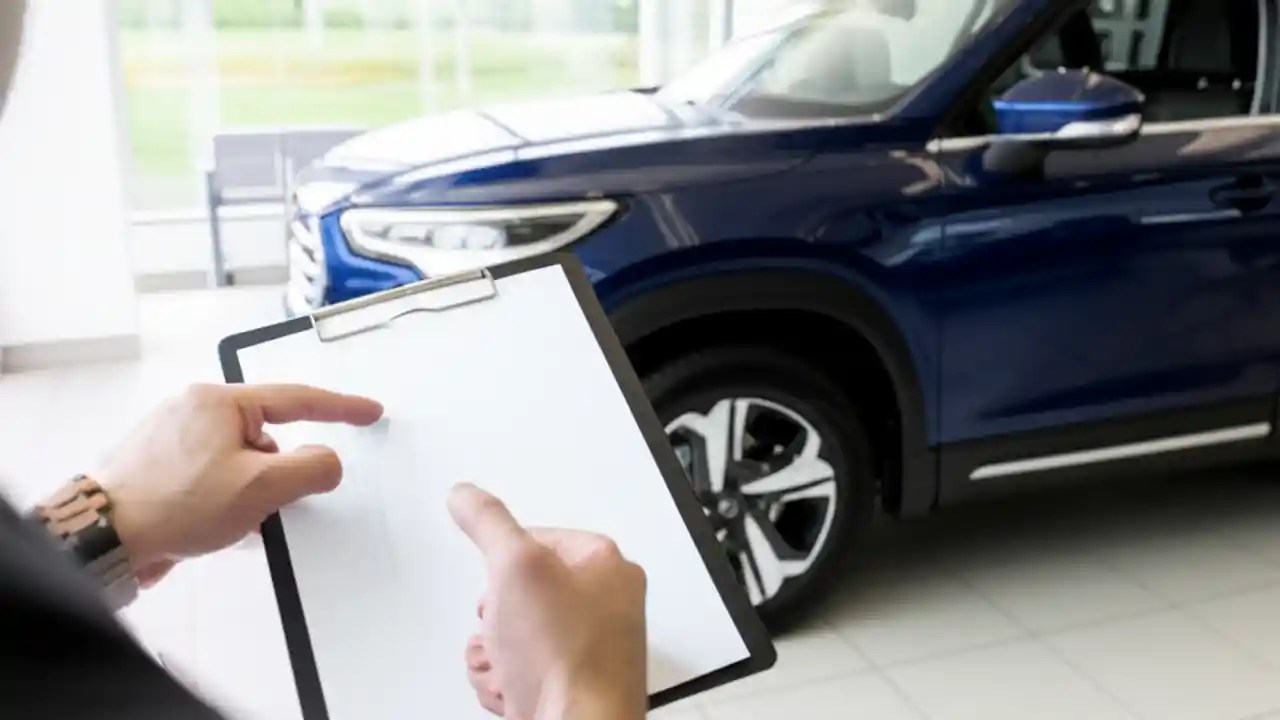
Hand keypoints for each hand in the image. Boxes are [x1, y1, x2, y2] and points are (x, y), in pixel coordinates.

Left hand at [97, 384, 382, 579]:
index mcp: (218, 401)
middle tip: (268, 502)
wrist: (104, 537)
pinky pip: (215, 476)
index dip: (340, 408)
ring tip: (228, 520)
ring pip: (241, 461)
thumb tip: (326, 462)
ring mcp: (174, 438)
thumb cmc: (174, 506)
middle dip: (276, 474)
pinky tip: (215, 525)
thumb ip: (310, 468)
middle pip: (267, 437)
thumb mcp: (261, 487)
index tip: (369, 412)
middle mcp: (193, 410)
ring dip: (249, 492)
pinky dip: (226, 500)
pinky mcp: (161, 466)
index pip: (297, 399)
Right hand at [449, 484, 647, 719]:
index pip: (538, 538)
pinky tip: (514, 689)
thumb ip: (488, 523)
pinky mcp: (568, 683)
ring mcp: (586, 648)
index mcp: (607, 566)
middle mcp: (604, 606)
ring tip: (510, 666)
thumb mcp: (516, 567)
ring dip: (493, 652)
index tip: (504, 580)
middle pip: (519, 592)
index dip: (507, 562)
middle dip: (496, 618)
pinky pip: (518, 671)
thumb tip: (466, 495)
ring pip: (512, 635)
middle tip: (508, 629)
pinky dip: (504, 681)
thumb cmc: (569, 658)